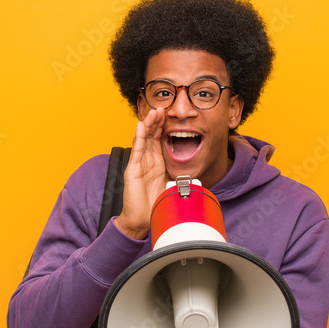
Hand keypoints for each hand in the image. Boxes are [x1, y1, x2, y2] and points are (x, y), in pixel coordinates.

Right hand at [114, 108, 167, 238]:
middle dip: (157, 120)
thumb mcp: (172, 187)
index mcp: (157, 162)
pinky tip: (140, 126)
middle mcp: (147, 160)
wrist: (143, 221)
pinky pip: (137, 151)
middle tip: (163, 106)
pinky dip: (138, 137)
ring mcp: (139, 164)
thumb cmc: (155, 205)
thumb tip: (195, 177)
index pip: (160, 139)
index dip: (164, 125)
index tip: (170, 113)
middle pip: (152, 135)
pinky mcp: (133, 170)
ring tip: (154, 111)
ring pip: (144, 139)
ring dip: (149, 124)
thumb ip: (179, 178)